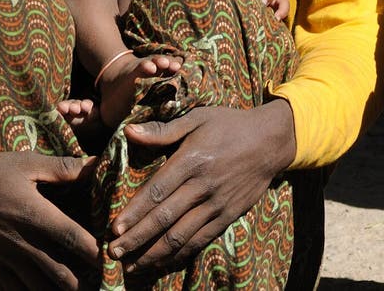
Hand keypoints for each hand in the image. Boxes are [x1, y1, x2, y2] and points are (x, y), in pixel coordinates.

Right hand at [0, 146, 98, 289]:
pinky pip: (17, 290)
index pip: (72, 238)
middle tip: (101, 280)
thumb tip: (95, 162)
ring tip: (80, 290)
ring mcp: (6, 258)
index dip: (94, 251)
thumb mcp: (26, 162)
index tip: (111, 256)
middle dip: (83, 281)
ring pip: (40, 288)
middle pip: (60, 273)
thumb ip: (62, 167)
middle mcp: (22, 241)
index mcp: (34, 214)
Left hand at [108, 99, 294, 273]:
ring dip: (154, 253)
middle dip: (137, 238)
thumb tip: (129, 132)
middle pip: (164, 219)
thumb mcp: (196, 118)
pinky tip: (163, 261)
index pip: (156, 191)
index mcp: (191, 160)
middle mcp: (203, 186)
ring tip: (132, 265)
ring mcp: (217, 204)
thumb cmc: (227, 125)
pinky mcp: (228, 216)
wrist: (269, 141)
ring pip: (181, 236)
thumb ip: (162, 130)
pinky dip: (180, 254)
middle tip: (113, 252)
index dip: (135, 212)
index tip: (114, 228)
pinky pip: (200, 240)